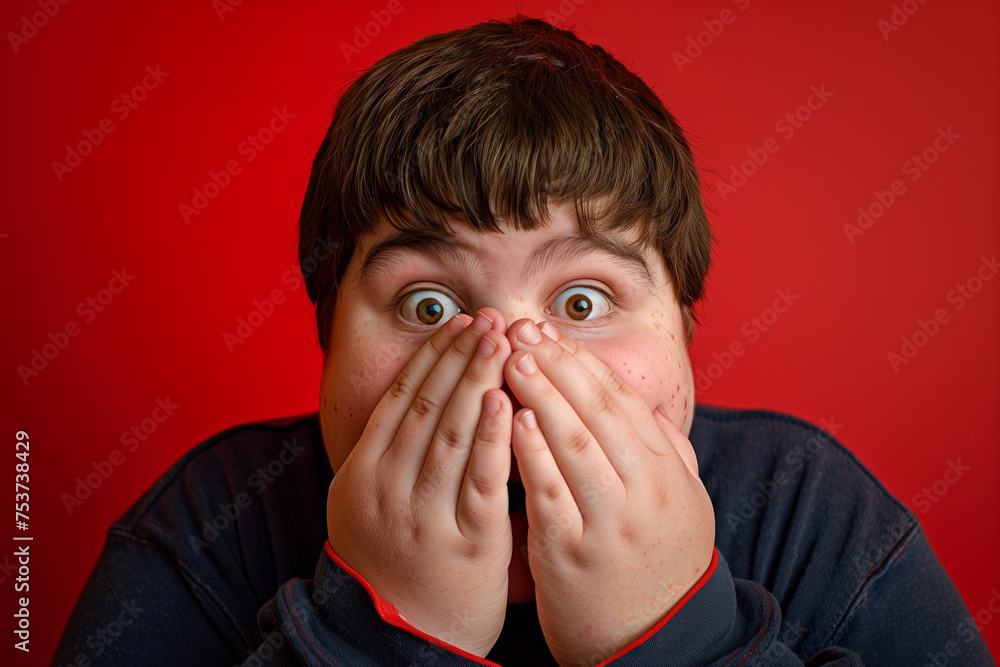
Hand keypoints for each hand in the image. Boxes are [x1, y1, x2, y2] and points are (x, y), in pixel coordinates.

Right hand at [326, 309, 513, 656]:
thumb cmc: (390, 568)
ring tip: (502, 339)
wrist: (394, 641)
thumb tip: (414, 398)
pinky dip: (490, 437)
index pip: (401, 399)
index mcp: (363, 473)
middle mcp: (388, 487)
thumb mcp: (363, 507)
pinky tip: (504, 401)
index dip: (430, 356)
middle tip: (487, 316)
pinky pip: (479, 481)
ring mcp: (424, 514)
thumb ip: (385, 455)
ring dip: (477, 379)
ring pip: (451, 432)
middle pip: (427, 406)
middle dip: (459, 355)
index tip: (458, 322)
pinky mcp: (464, 542)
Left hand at [503, 319, 715, 666]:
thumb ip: (670, 454)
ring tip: (509, 358)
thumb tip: (649, 409)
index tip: (549, 332)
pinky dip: (531, 452)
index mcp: (668, 474)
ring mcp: (610, 522)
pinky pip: (550, 492)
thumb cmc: (659, 567)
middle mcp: (644, 492)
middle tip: (520, 329)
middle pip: (597, 411)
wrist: (655, 643)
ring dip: (539, 394)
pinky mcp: (574, 553)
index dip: (582, 362)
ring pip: (574, 443)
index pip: (621, 402)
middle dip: (556, 364)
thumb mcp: (684, 507)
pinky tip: (511, 419)